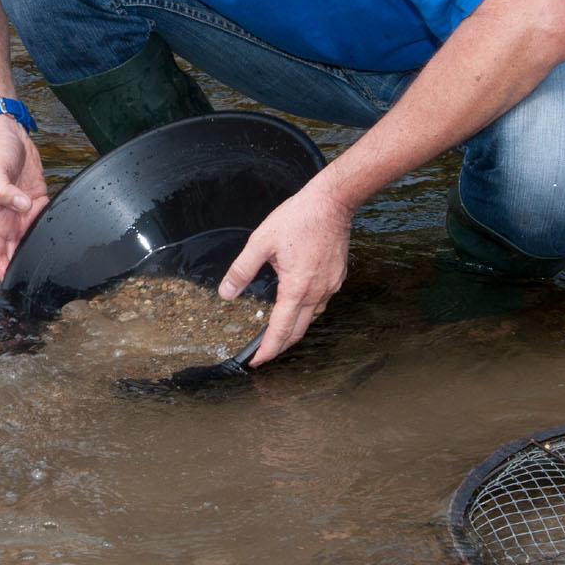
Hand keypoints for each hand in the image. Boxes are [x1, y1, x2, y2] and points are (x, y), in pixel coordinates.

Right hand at [0, 116, 50, 278]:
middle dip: (23, 267)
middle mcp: (8, 218)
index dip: (2, 270)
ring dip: (39, 250)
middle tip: (41, 283)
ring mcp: (22, 210)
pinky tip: (64, 238)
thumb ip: (3, 191)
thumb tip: (20, 207)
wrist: (9, 133)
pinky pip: (44, 220)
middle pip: (15, 251)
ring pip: (30, 239)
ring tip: (55, 266)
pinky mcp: (37, 200)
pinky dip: (52, 230)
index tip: (12, 286)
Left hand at [217, 179, 353, 366]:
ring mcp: (331, 286)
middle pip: (298, 331)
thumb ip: (242, 270)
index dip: (267, 350)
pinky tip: (297, 306)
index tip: (256, 362)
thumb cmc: (298, 218)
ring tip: (277, 334)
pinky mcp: (337, 278)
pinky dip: (307, 313)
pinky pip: (321, 303)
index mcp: (297, 288)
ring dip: (294, 330)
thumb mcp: (261, 242)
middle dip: (280, 346)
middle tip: (263, 355)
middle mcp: (317, 293)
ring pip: (312, 318)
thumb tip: (226, 294)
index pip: (280, 330)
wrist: (333, 202)